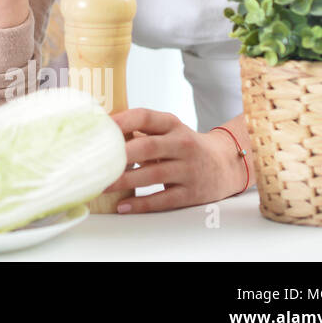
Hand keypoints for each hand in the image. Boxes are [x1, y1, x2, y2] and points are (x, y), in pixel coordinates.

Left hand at [103, 108, 245, 212]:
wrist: (226, 163)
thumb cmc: (184, 145)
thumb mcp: (168, 131)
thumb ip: (140, 131)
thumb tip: (100, 133)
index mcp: (172, 125)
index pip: (145, 117)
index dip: (122, 120)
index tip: (100, 125)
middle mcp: (182, 145)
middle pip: (147, 147)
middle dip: (120, 154)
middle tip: (95, 161)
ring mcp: (189, 170)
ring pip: (153, 175)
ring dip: (125, 181)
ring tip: (102, 185)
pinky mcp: (192, 193)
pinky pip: (163, 199)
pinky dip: (141, 204)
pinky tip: (123, 205)